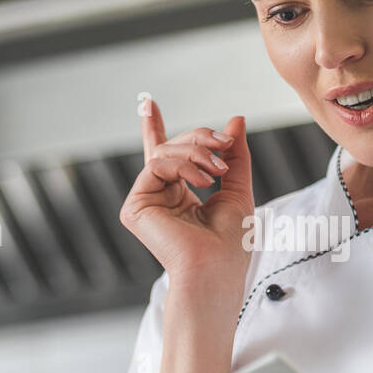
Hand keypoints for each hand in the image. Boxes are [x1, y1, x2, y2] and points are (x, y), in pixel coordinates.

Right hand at [119, 98, 254, 289]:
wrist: (216, 270)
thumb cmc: (230, 243)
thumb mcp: (237, 188)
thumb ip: (234, 154)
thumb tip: (236, 119)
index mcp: (179, 195)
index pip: (166, 156)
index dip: (155, 128)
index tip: (148, 103)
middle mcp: (159, 196)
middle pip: (172, 148)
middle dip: (201, 139)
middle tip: (224, 145)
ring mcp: (145, 202)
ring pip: (164, 153)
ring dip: (196, 153)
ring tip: (217, 170)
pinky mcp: (134, 208)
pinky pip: (156, 164)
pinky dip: (182, 165)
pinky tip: (202, 181)